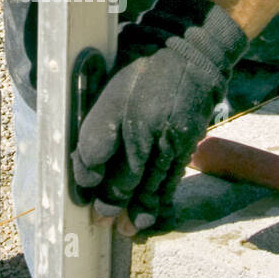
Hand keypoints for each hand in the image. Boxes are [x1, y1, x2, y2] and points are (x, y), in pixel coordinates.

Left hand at [72, 0, 248, 229]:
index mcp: (127, 118)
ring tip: (132, 230)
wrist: (192, 48)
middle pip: (129, 181)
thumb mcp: (109, 85)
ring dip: (142, 209)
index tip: (87, 202)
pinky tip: (157, 209)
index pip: (103, 162)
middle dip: (116, 205)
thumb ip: (97, 128)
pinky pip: (173, 176)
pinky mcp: (188, 141)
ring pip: (154, 184)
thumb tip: (87, 165)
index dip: (93, 186)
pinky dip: (164, 196)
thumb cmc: (141, 60)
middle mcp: (150, 134)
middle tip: (106, 225)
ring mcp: (173, 139)